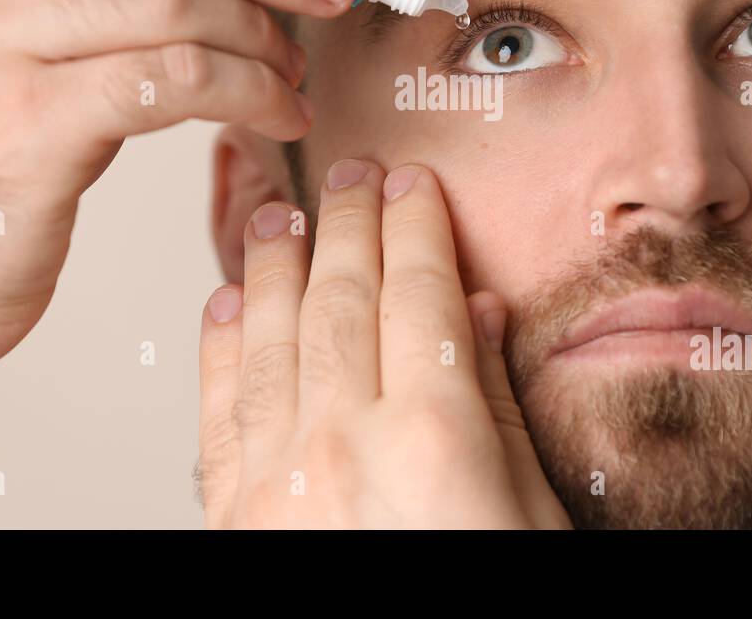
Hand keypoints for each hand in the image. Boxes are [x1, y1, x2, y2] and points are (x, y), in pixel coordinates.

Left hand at [196, 160, 571, 527]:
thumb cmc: (483, 611)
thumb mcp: (532, 514)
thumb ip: (499, 409)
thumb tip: (477, 312)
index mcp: (434, 437)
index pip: (418, 293)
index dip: (414, 226)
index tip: (412, 183)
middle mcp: (346, 446)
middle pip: (342, 300)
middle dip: (347, 223)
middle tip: (351, 175)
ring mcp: (279, 481)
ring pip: (271, 340)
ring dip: (274, 267)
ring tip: (278, 217)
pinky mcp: (234, 517)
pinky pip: (219, 411)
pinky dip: (220, 348)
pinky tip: (225, 303)